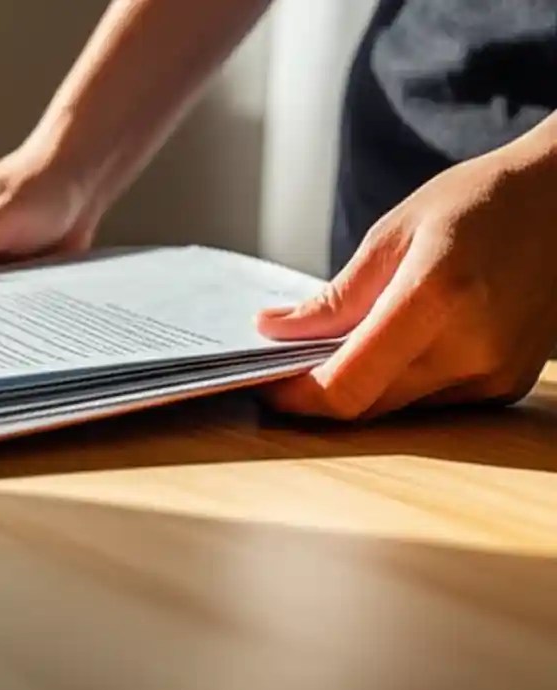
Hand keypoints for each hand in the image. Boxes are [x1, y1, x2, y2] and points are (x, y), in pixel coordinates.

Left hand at [256, 136, 556, 419]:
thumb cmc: (481, 202)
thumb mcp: (393, 233)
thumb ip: (334, 297)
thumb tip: (274, 331)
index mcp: (437, 299)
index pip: (347, 384)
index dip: (296, 395)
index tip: (264, 382)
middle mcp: (472, 348)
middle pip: (366, 403)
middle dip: (317, 392)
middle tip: (284, 364)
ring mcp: (495, 374)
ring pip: (396, 407)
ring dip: (358, 386)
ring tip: (336, 343)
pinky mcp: (506, 385)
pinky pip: (431, 400)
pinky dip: (399, 381)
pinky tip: (393, 343)